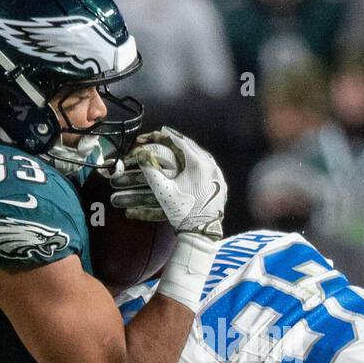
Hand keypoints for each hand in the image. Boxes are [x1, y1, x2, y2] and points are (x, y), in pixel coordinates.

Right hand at [108, 127, 224, 238]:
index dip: (169, 136)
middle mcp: (211, 166)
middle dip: (180, 141)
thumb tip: (141, 155)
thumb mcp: (163, 191)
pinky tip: (194, 164)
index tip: (160, 131)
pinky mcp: (221, 185)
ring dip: (191, 151)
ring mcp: (218, 175)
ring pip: (203, 156)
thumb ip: (151, 171)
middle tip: (168, 136)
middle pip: (194, 147)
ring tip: (180, 147)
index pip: (181, 143)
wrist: (201, 232)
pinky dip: (200, 162)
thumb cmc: (182, 211)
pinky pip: (210, 167)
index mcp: (198, 164)